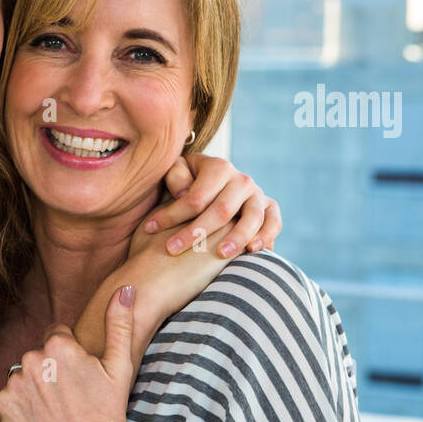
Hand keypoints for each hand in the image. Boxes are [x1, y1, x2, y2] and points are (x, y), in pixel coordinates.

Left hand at [0, 285, 144, 421]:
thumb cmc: (108, 416)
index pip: (56, 335)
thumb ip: (118, 324)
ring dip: (36, 387)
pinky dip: (22, 406)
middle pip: (39, 355)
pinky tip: (41, 420)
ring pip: (24, 375)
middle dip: (52, 370)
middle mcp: (31, 360)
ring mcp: (14, 384)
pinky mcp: (2, 407)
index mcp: (58, 346)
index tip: (81, 377)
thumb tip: (125, 289)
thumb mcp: (120, 367)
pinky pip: (11, 397)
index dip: (71, 355)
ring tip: (57, 410)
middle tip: (72, 397)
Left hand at [144, 154, 280, 257]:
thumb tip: (184, 192)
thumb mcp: (175, 174)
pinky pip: (274, 222)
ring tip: (220, 254)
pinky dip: (266, 235)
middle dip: (196, 231)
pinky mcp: (269, 209)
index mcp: (218, 167)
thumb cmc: (185, 185)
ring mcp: (258, 195)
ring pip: (252, 217)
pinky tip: (252, 250)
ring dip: (236, 237)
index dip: (172, 213)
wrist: (212, 188)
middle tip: (172, 249)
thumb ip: (175, 176)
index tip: (149, 229)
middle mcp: (241, 180)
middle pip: (222, 209)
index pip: (196, 195)